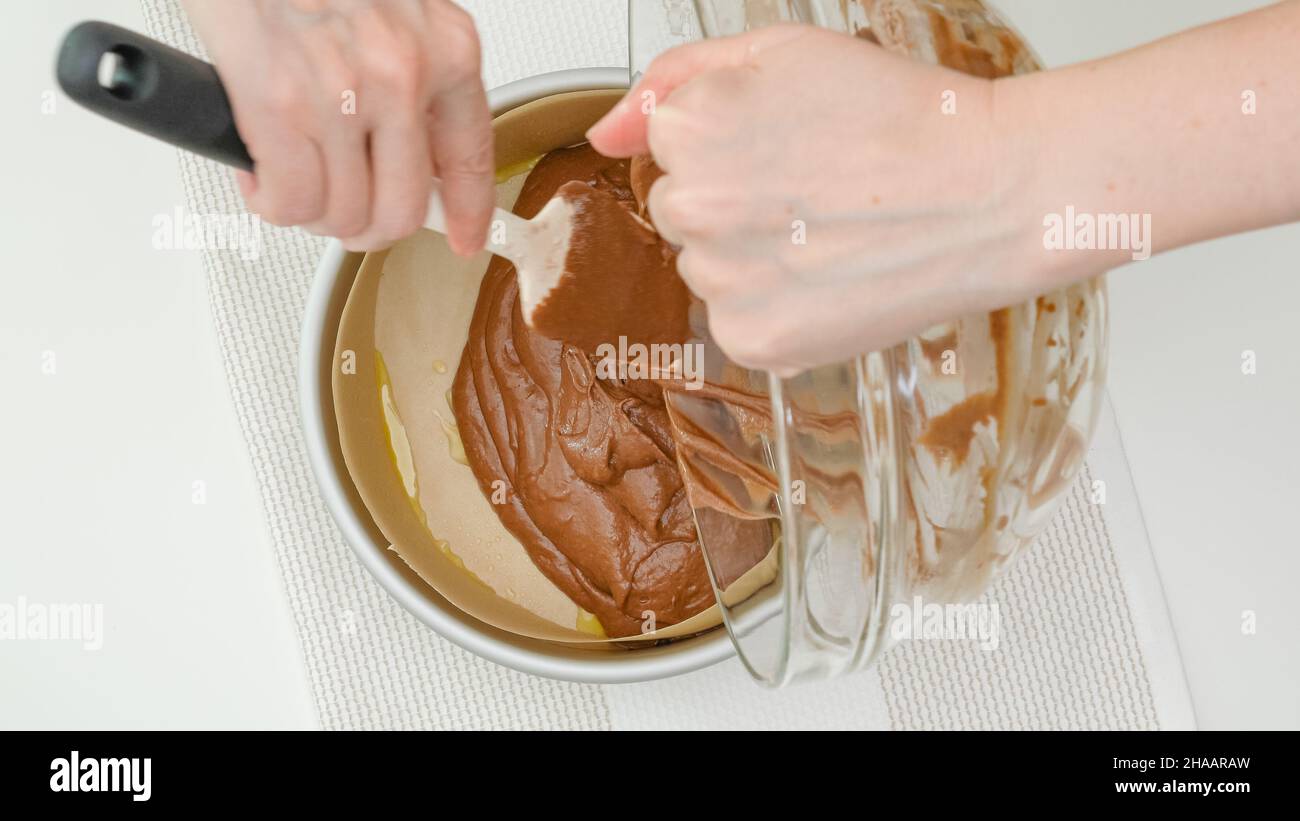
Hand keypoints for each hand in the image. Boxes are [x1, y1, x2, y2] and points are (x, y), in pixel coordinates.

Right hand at [184, 0, 492, 253]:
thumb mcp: (394, 9)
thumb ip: (414, 76)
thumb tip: (413, 150)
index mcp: (444, 49)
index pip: (470, 157)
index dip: (469, 212)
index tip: (465, 237)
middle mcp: (402, 74)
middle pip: (403, 209)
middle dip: (368, 227)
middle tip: (344, 213)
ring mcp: (343, 94)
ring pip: (343, 215)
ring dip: (313, 214)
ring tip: (295, 182)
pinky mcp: (281, 106)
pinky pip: (292, 203)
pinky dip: (271, 202)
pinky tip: (261, 173)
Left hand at [588, 24, 1050, 374]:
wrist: (989, 194)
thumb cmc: (901, 121)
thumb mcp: (784, 53)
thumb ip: (677, 78)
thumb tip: (602, 131)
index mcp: (691, 129)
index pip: (668, 146)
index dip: (734, 143)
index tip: (790, 144)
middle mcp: (694, 208)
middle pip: (681, 210)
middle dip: (733, 201)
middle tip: (814, 191)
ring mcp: (721, 281)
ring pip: (708, 270)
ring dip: (752, 259)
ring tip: (830, 236)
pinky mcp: (753, 340)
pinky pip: (736, 323)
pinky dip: (776, 309)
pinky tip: (829, 279)